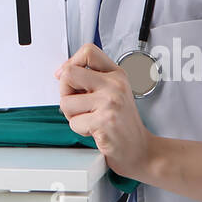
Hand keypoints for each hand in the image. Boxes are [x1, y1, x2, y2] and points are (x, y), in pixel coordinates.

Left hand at [55, 42, 155, 179]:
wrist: (140, 150)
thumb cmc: (123, 123)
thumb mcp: (113, 92)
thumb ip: (92, 79)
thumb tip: (61, 73)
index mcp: (117, 74)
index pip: (88, 51)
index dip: (71, 62)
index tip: (67, 76)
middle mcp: (114, 85)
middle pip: (69, 74)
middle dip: (65, 92)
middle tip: (77, 104)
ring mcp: (110, 102)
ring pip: (66, 102)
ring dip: (72, 115)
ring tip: (89, 120)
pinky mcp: (104, 121)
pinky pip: (73, 122)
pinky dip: (80, 130)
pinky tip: (95, 131)